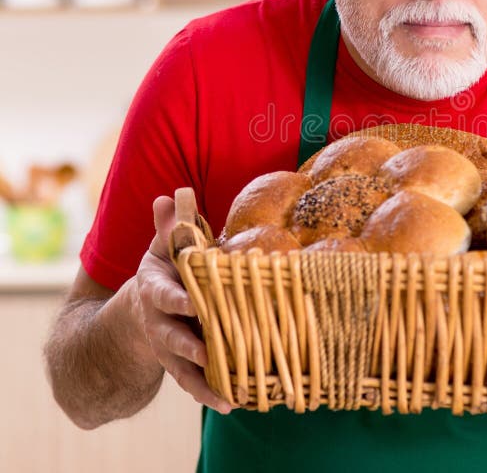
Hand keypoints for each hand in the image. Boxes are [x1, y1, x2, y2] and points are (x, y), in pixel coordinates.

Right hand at [135, 195, 232, 413]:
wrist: (143, 309)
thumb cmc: (165, 270)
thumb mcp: (163, 247)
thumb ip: (169, 226)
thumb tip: (170, 195)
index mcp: (154, 287)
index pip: (164, 294)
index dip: (177, 298)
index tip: (193, 302)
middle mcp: (159, 321)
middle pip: (171, 334)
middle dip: (188, 342)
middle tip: (208, 348)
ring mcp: (168, 346)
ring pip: (182, 365)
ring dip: (203, 377)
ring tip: (227, 390)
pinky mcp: (180, 364)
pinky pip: (193, 382)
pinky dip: (209, 392)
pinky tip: (232, 402)